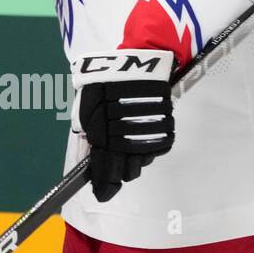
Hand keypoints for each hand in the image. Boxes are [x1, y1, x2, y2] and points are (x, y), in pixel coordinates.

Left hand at [71, 50, 175, 201]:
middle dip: (119, 174)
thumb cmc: (105, 80)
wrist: (136, 59)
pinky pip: (158, 148)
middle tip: (112, 175)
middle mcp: (128, 130)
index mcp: (103, 126)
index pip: (106, 165)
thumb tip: (90, 157)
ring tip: (126, 153)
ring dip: (135, 161)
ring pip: (144, 159)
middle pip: (128, 168)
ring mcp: (149, 128)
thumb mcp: (87, 104)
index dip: (104, 183)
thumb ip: (88, 132)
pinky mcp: (166, 123)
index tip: (101, 193)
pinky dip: (149, 149)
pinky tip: (140, 143)